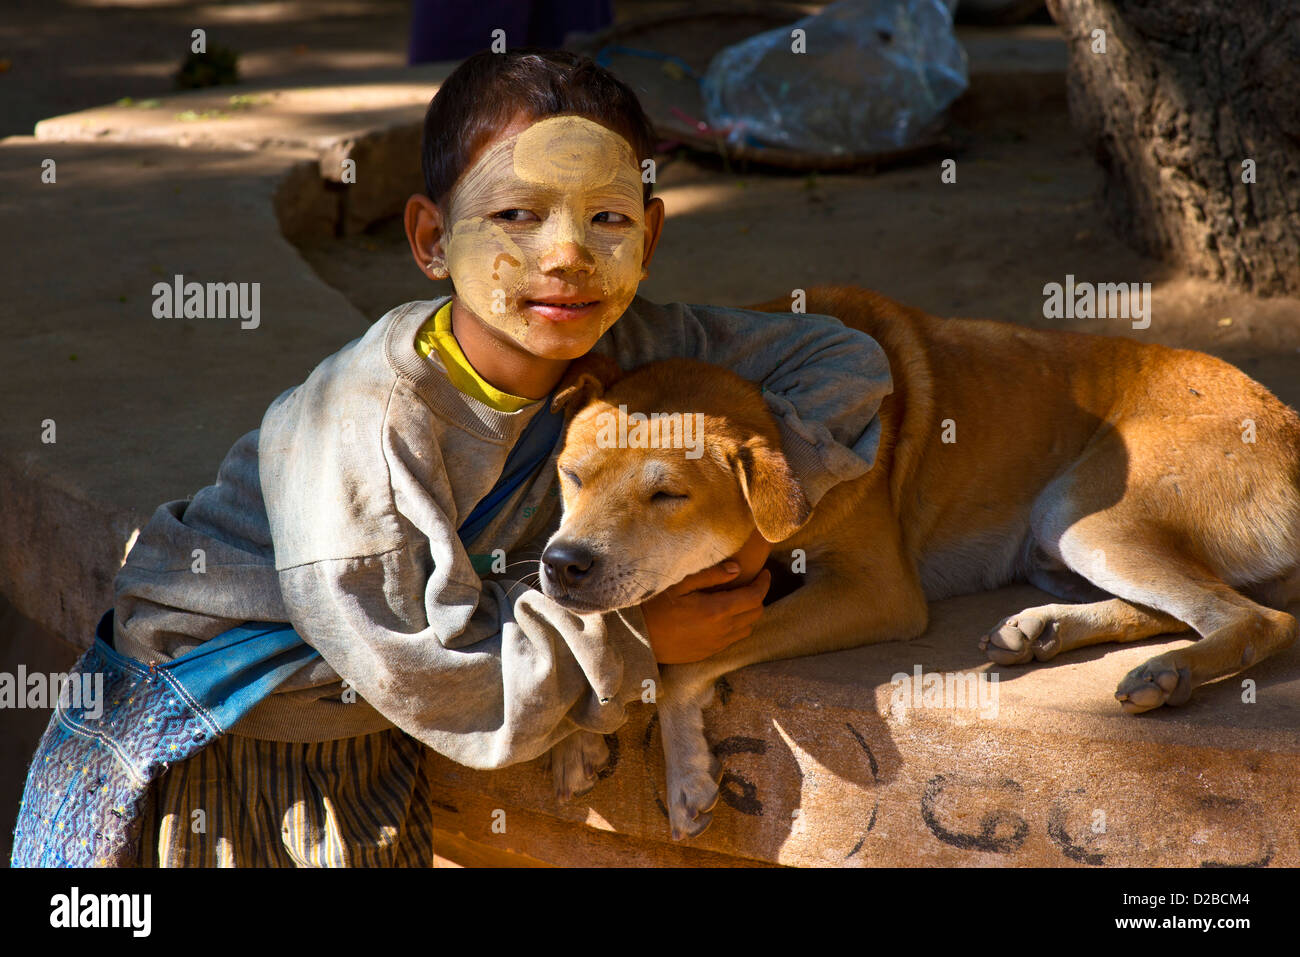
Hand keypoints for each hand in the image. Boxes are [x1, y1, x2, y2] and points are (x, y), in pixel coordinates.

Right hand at [641, 527, 773, 664]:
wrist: (638, 638)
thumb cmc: (654, 606)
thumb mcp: (679, 583)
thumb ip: (710, 575)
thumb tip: (737, 569)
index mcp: (716, 610)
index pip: (754, 597)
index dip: (764, 584)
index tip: (765, 573)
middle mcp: (721, 630)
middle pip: (756, 614)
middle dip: (758, 597)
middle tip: (751, 584)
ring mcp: (716, 645)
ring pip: (747, 629)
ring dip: (748, 613)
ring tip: (738, 599)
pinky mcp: (708, 653)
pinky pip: (733, 640)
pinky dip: (736, 626)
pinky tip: (723, 616)